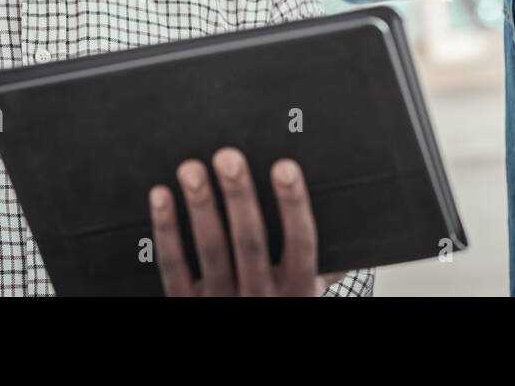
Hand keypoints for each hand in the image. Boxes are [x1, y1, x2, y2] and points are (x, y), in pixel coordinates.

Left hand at [148, 147, 343, 295]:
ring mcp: (221, 304)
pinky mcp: (185, 305)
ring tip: (192, 168)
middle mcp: (262, 299)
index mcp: (299, 292)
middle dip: (239, 198)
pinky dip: (167, 230)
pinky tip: (162, 195)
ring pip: (211, 251)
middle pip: (250, 243)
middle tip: (229, 157)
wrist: (244, 357)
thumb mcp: (313, 291)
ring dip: (201, 207)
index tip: (285, 166)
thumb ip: (329, 261)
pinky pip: (174, 266)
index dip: (293, 205)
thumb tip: (352, 208)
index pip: (300, 244)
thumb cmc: (284, 303)